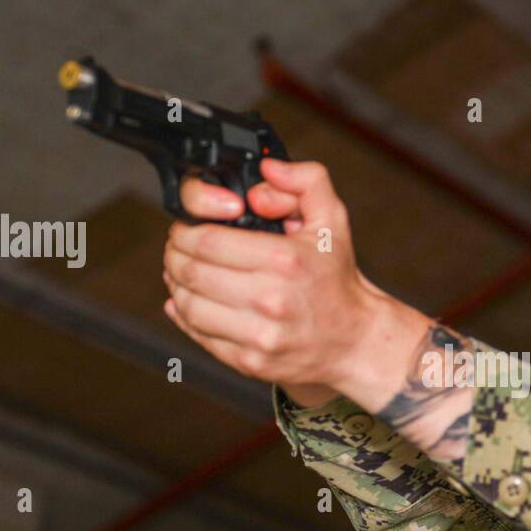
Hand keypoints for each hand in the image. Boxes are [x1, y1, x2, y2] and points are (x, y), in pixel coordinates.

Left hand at [162, 157, 378, 397]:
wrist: (354, 340)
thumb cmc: (338, 281)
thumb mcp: (332, 221)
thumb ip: (306, 181)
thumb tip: (268, 168)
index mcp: (284, 261)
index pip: (207, 241)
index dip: (186, 230)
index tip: (186, 228)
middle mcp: (270, 300)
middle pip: (191, 272)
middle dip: (176, 254)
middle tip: (179, 247)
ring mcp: (258, 336)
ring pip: (189, 305)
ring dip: (176, 284)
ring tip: (181, 272)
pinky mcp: (249, 362)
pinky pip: (200, 335)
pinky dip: (185, 316)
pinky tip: (188, 301)